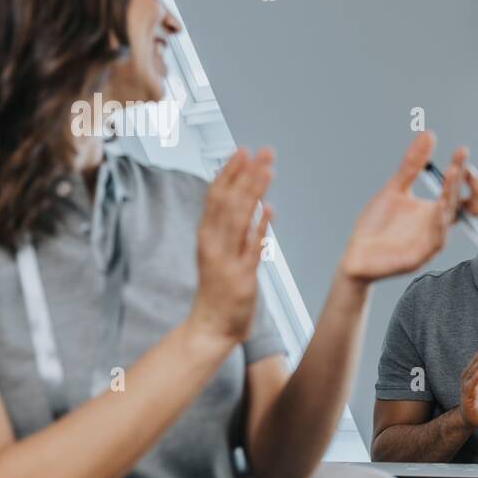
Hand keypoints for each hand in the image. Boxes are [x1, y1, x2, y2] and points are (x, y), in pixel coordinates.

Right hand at [188, 148, 273, 345]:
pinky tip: (270, 208)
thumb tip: (248, 201)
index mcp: (207, 235)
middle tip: (263, 150)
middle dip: (245, 173)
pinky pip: (252, 248)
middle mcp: (213, 243)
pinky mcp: (242, 278)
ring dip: (253, 191)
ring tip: (268, 169)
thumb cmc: (217, 289)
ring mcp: (227, 260)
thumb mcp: (218, 252)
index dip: (229, 172)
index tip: (242, 150)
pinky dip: (260, 227)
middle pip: (228, 200)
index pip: (216, 196)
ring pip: (239, 219)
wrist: (211, 327)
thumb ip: (230, 228)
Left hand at [341, 131, 477, 282]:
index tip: (461, 150)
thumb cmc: (376, 226)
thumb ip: (412, 164)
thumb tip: (428, 134)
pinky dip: (440, 220)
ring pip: (451, 218)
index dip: (466, 174)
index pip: (461, 192)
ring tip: (453, 173)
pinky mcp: (420, 256)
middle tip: (462, 166)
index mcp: (435, 211)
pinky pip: (438, 238)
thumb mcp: (394, 189)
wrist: (356, 256)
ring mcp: (431, 241)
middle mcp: (438, 225)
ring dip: (454, 195)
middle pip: (469, 206)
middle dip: (471, 185)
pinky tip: (439, 204)